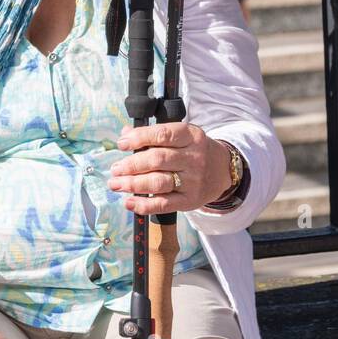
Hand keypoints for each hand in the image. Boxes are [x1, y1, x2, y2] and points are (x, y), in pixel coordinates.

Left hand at [108, 121, 233, 213]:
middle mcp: (193, 158)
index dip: (140, 138)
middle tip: (115, 169)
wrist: (222, 170)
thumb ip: (154, 135)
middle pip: (157, 160)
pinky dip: (143, 205)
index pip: (163, 135)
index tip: (122, 143)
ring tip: (115, 184)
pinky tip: (128, 202)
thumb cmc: (193, 150)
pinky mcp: (189, 200)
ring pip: (158, 183)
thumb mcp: (181, 136)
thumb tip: (125, 133)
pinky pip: (163, 204)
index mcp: (191, 136)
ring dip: (133, 184)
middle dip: (131, 165)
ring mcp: (192, 181)